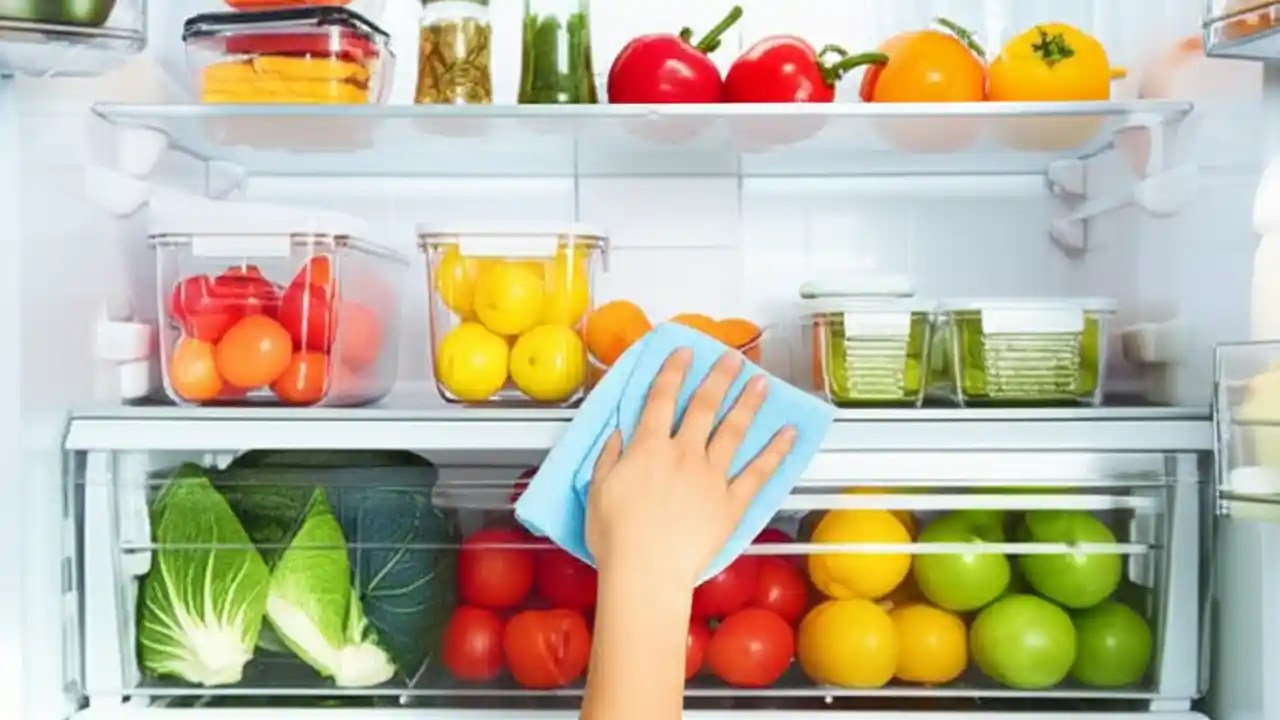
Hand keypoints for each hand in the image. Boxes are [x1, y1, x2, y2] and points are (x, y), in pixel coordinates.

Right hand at [585, 347, 796, 590]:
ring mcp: (711, 476)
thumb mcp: (598, 489)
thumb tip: (617, 434)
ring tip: (761, 383)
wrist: (646, 570)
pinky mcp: (731, 503)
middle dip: (719, 377)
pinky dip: (775, 452)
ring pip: (734, 431)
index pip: (662, 399)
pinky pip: (758, 473)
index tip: (684, 352)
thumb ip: (608, 457)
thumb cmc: (616, 535)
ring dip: (749, 403)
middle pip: (704, 406)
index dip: (674, 371)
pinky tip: (788, 434)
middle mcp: (683, 453)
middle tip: (732, 358)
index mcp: (648, 447)